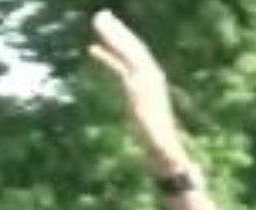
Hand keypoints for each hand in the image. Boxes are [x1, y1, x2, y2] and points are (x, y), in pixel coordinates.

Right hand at [89, 10, 188, 171]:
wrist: (161, 148)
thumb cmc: (156, 140)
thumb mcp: (150, 124)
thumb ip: (143, 103)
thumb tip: (137, 89)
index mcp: (150, 79)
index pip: (131, 52)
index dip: (117, 38)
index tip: (102, 23)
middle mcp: (148, 75)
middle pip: (130, 47)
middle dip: (116, 31)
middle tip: (100, 15)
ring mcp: (142, 81)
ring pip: (125, 54)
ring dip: (112, 39)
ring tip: (98, 23)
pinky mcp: (135, 89)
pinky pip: (119, 67)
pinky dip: (108, 57)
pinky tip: (93, 49)